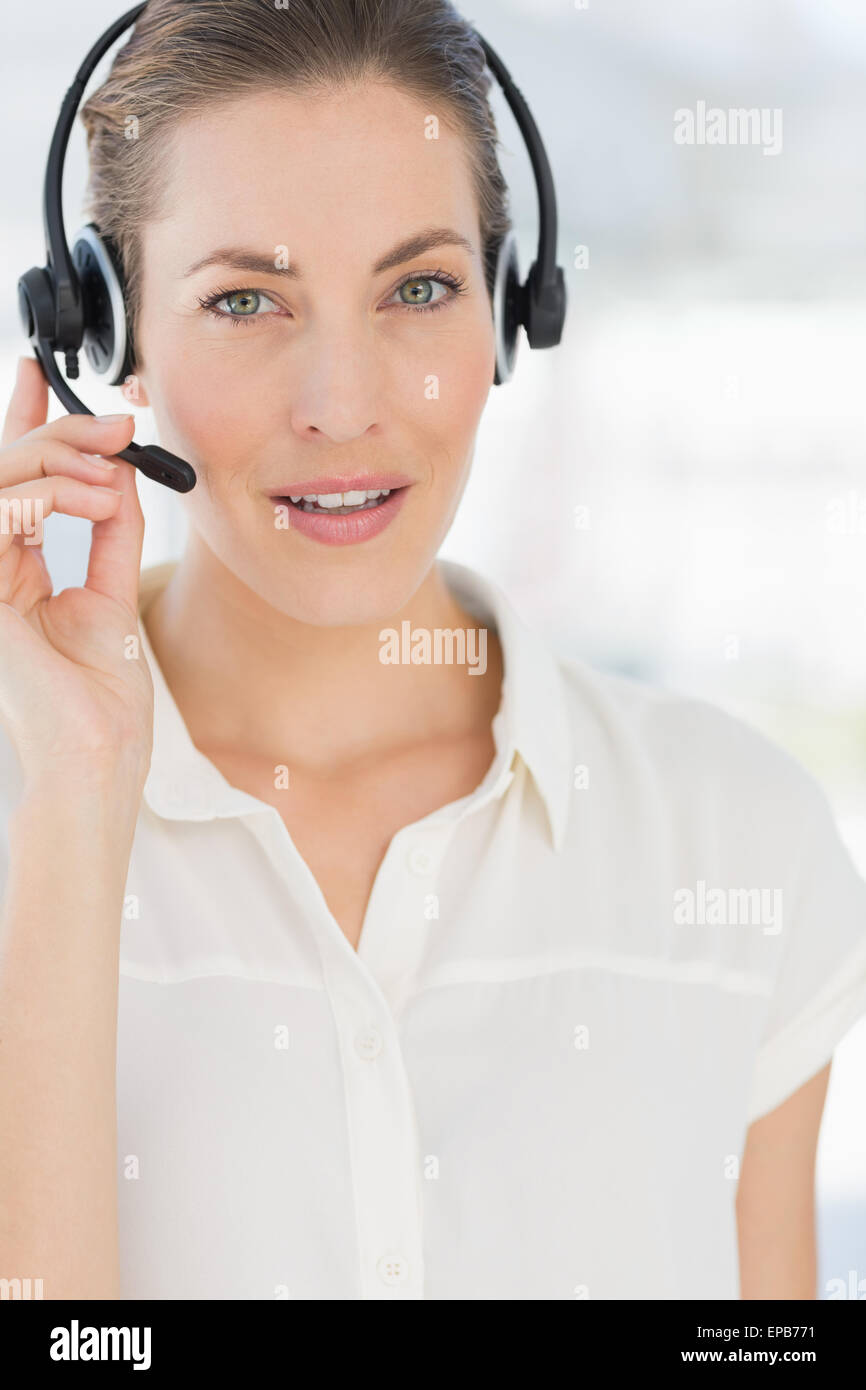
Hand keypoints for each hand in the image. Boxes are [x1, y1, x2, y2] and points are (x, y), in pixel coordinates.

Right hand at [0, 357, 154, 782]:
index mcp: (11, 573)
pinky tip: (90, 498)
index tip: (42, 374)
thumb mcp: (111, 596)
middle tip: (117, 426)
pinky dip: (43, 495)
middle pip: (2, 473)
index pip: (10, 484)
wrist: (98, 755)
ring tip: (111, 474)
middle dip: (59, 433)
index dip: (24, 424)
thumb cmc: (101, 699)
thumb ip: (108, 533)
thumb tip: (118, 473)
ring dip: (57, 462)